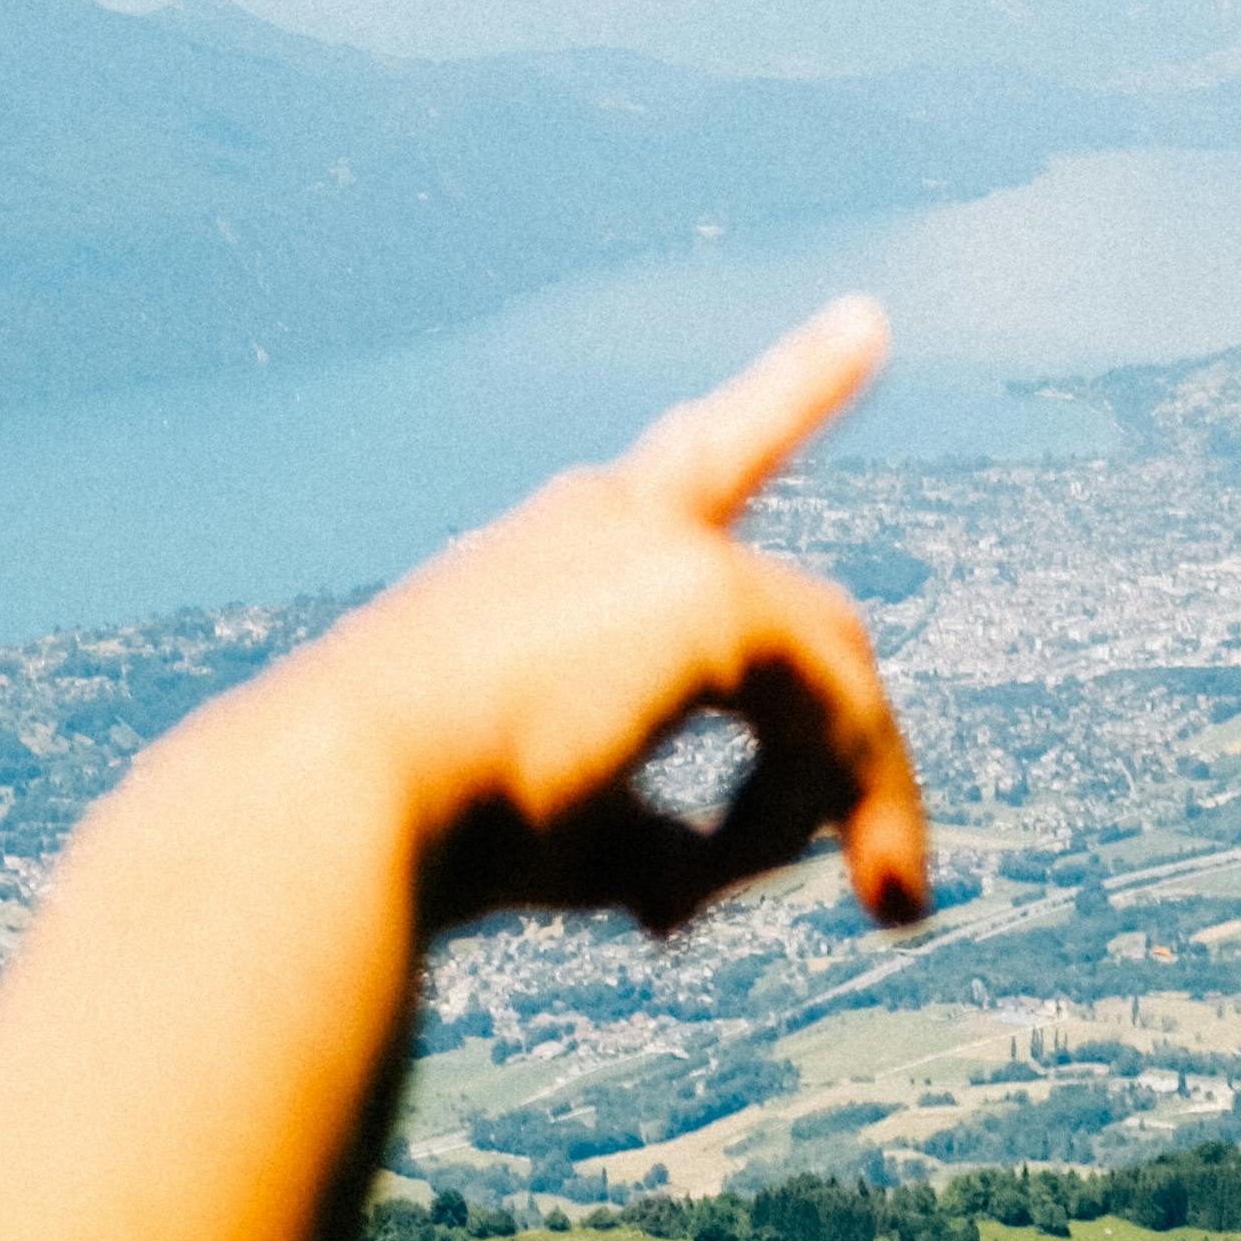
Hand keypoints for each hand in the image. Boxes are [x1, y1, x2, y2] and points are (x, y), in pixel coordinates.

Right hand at [306, 296, 931, 940]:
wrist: (342, 808)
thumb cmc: (427, 828)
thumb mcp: (562, 829)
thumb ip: (657, 828)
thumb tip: (715, 874)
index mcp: (561, 552)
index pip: (703, 456)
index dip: (791, 391)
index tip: (868, 324)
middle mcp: (617, 524)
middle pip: (804, 624)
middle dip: (859, 763)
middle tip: (898, 893)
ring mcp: (668, 550)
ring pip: (829, 681)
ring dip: (838, 812)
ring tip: (847, 915)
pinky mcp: (710, 596)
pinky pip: (831, 715)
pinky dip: (818, 813)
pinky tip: (727, 897)